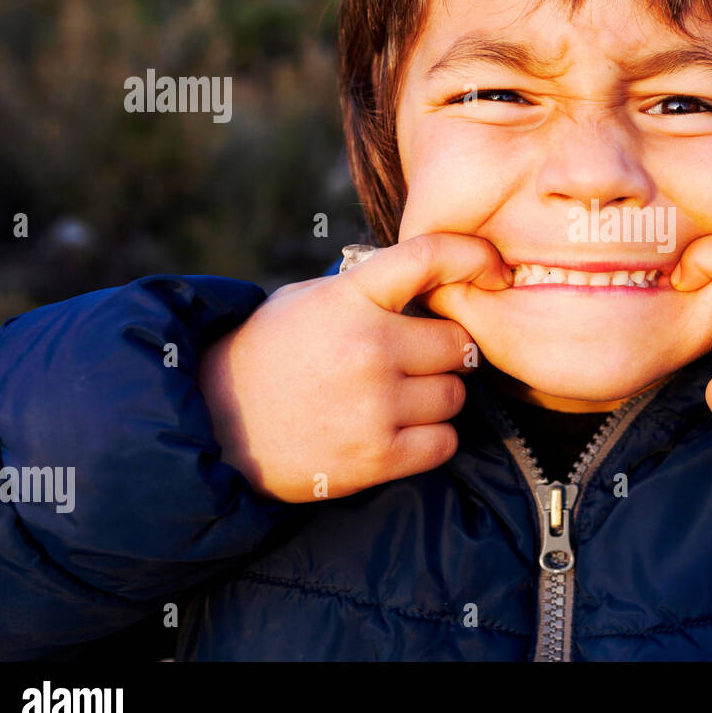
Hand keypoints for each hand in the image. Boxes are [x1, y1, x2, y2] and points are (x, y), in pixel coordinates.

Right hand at [199, 233, 510, 501]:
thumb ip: (373, 287)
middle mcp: (367, 346)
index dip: (473, 256)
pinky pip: (445, 442)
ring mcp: (374, 403)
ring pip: (455, 395)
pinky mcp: (376, 456)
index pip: (428, 257)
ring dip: (436, 397)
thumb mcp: (312, 299)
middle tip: (412, 361)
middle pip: (459, 344)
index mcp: (348, 297)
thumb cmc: (271, 353)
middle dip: (444, 353)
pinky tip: (397, 430)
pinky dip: (431, 439)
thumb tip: (444, 275)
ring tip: (393, 398)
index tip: (498, 268)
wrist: (213, 425)